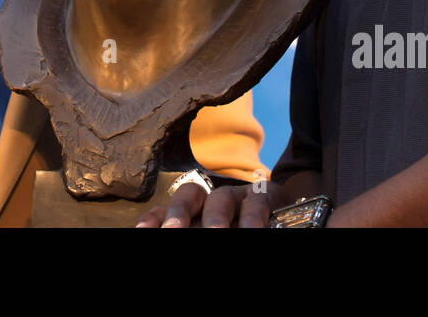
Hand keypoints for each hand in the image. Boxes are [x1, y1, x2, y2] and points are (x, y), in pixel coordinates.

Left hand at [135, 181, 286, 227]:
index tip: (141, 232)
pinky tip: (250, 232)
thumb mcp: (216, 229)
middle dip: (178, 214)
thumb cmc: (240, 224)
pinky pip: (256, 204)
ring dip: (214, 219)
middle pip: (189, 194)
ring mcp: (237, 195)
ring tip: (214, 234)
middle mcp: (211, 198)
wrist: (286, 215)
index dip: (152, 219)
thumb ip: (195, 232)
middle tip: (172, 232)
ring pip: (220, 198)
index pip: (165, 209)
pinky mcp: (265, 195)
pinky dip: (251, 220)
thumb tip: (173, 232)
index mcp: (194, 210)